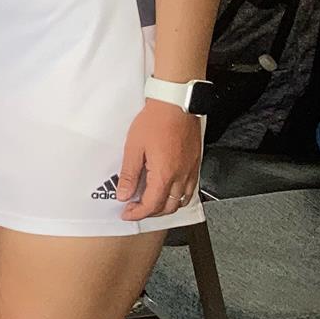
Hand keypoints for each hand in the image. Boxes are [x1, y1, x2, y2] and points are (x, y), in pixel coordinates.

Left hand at [116, 98, 202, 220]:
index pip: (151, 205)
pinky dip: (179, 197)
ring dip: (165, 207)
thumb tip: (124, 194)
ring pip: (181, 201)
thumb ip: (129, 174)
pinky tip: (169, 191)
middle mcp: (181, 177)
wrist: (176, 105)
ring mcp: (190, 171)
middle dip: (150, 213)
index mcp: (164, 175)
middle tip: (135, 209)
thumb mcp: (134, 147)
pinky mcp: (195, 164)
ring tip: (150, 203)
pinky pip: (190, 190)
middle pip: (167, 207)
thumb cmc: (156, 121)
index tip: (127, 213)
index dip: (137, 213)